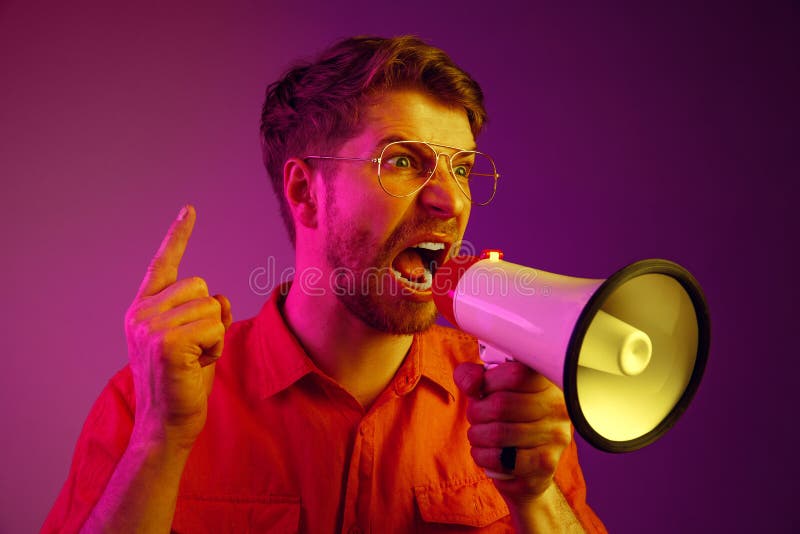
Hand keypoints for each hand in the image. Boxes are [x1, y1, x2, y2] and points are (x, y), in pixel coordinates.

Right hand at [124, 205, 232, 449]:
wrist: (167, 423)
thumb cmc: (183, 383)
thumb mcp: (197, 342)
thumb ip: (206, 314)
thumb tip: (222, 297)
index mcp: (143, 310)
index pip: (163, 264)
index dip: (177, 236)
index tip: (189, 210)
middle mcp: (141, 314)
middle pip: (199, 285)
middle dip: (209, 315)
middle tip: (195, 349)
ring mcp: (150, 326)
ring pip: (210, 306)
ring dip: (214, 334)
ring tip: (195, 359)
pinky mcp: (167, 341)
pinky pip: (215, 324)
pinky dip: (216, 345)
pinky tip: (198, 364)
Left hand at [454, 361, 571, 506]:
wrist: (529, 457)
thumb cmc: (507, 412)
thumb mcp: (489, 386)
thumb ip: (472, 376)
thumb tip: (471, 384)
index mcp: (546, 380)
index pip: (515, 374)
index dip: (488, 383)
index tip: (483, 391)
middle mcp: (557, 406)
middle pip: (501, 405)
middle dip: (476, 413)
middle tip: (475, 417)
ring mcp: (555, 436)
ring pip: (499, 434)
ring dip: (477, 436)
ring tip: (478, 435)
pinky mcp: (546, 463)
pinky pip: (505, 461)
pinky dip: (484, 457)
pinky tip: (484, 452)